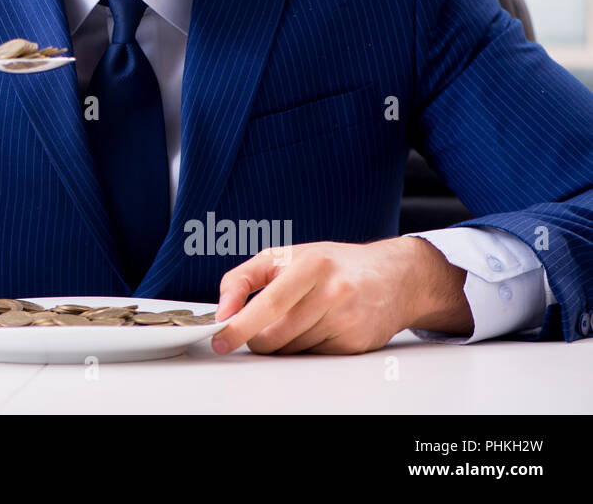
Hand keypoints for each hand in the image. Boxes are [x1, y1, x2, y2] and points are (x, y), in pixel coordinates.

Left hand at [208, 237, 469, 355]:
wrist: (393, 276)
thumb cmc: (332, 264)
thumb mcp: (285, 256)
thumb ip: (244, 278)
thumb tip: (222, 311)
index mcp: (311, 265)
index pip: (270, 303)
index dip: (241, 324)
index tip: (220, 339)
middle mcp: (332, 292)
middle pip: (276, 334)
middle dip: (257, 337)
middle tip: (258, 326)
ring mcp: (347, 320)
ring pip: (291, 349)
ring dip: (282, 342)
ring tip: (299, 317)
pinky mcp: (356, 344)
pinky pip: (312, 357)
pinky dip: (305, 348)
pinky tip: (319, 326)